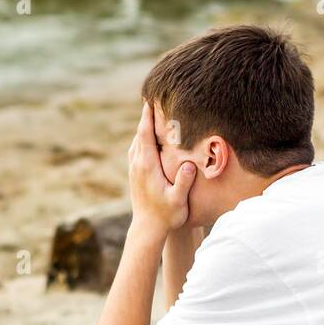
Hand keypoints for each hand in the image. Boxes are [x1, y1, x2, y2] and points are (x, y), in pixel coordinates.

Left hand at [127, 102, 195, 238]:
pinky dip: (142, 137)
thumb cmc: (166, 216)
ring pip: (137, 140)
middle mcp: (138, 164)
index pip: (145, 134)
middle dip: (146, 115)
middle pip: (139, 132)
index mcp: (148, 166)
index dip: (147, 116)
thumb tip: (189, 165)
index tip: (150, 98)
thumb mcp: (178, 201)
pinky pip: (137, 148)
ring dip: (144, 126)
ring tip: (152, 110)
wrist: (147, 229)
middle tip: (153, 95)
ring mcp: (134, 168)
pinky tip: (149, 134)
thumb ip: (183, 182)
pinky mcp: (135, 173)